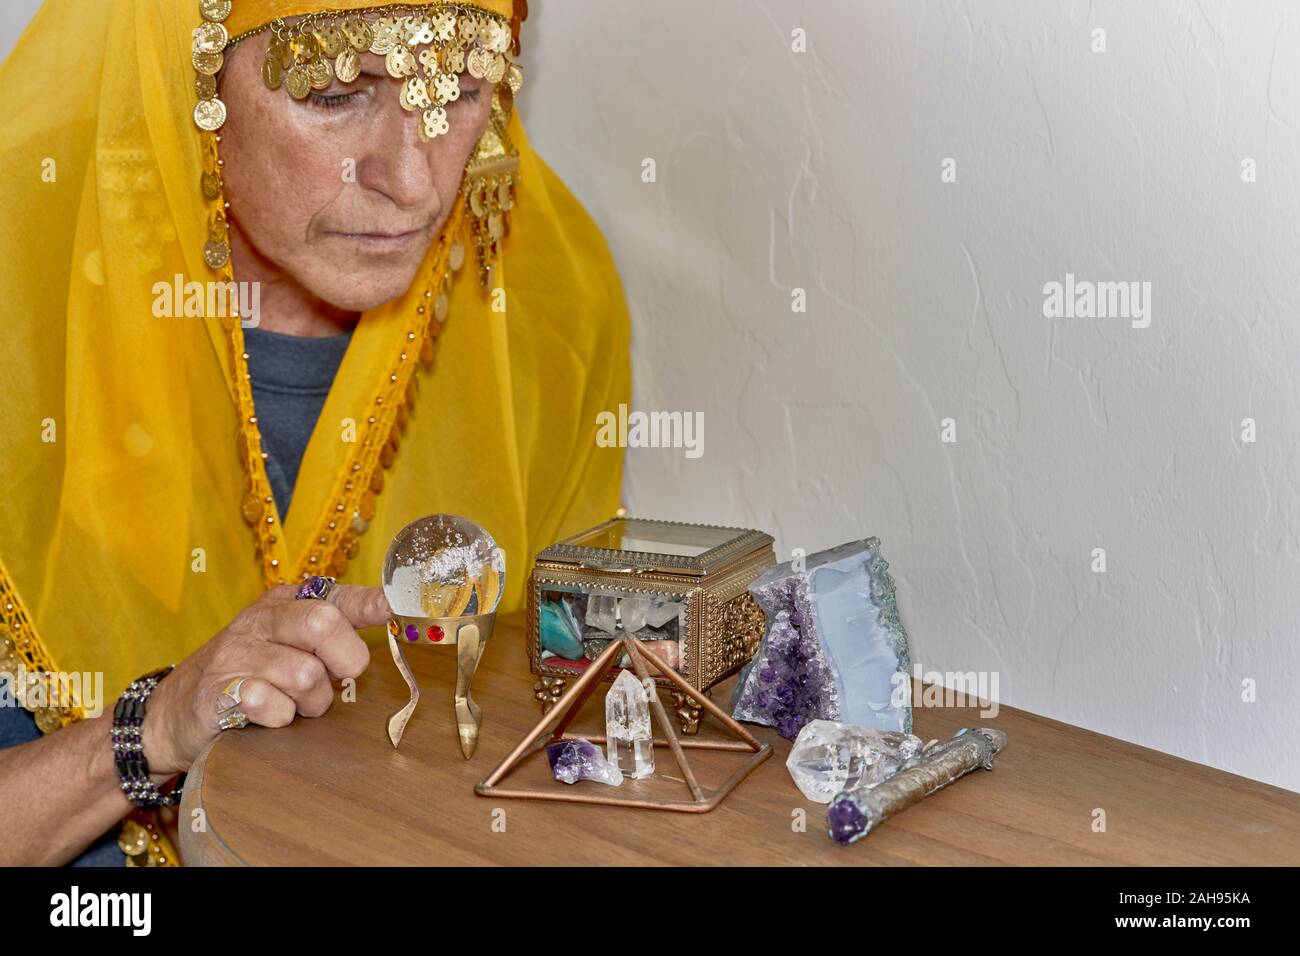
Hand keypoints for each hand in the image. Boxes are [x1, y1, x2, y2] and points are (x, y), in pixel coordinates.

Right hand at [141, 583, 390, 775]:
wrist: (171, 715)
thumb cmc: (248, 676)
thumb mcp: (289, 643)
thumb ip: (335, 628)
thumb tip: (391, 606)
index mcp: (283, 604)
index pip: (333, 595)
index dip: (368, 602)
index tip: (394, 607)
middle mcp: (259, 621)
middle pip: (324, 623)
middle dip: (344, 660)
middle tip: (335, 681)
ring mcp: (235, 655)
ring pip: (305, 673)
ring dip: (311, 702)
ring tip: (295, 706)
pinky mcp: (217, 693)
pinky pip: (269, 703)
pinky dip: (279, 717)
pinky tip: (267, 717)